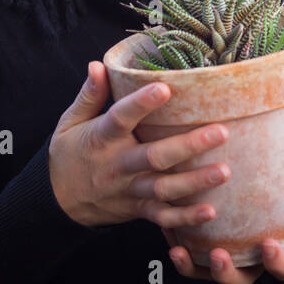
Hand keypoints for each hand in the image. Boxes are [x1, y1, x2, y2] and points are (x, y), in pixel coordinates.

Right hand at [48, 61, 231, 228]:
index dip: (141, 104)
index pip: (120, 118)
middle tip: (221, 132)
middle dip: (188, 146)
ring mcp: (129, 191)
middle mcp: (117, 166)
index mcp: (101, 138)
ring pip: (164, 188)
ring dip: (195, 182)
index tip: (165, 88)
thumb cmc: (70, 153)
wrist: (58, 202)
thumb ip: (89, 95)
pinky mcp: (137, 210)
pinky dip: (186, 218)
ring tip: (225, 171)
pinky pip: (163, 217)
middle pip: (154, 157)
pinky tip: (211, 211)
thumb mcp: (70, 122)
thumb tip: (98, 64)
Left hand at [163, 189, 283, 283]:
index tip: (269, 245)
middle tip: (218, 255)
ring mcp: (233, 257)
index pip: (283, 269)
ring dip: (192, 265)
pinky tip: (167, 227)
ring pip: (209, 272)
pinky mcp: (211, 244)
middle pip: (239, 280)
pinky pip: (191, 253)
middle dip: (226, 272)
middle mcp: (255, 264)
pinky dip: (178, 243)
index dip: (277, 262)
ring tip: (178, 248)